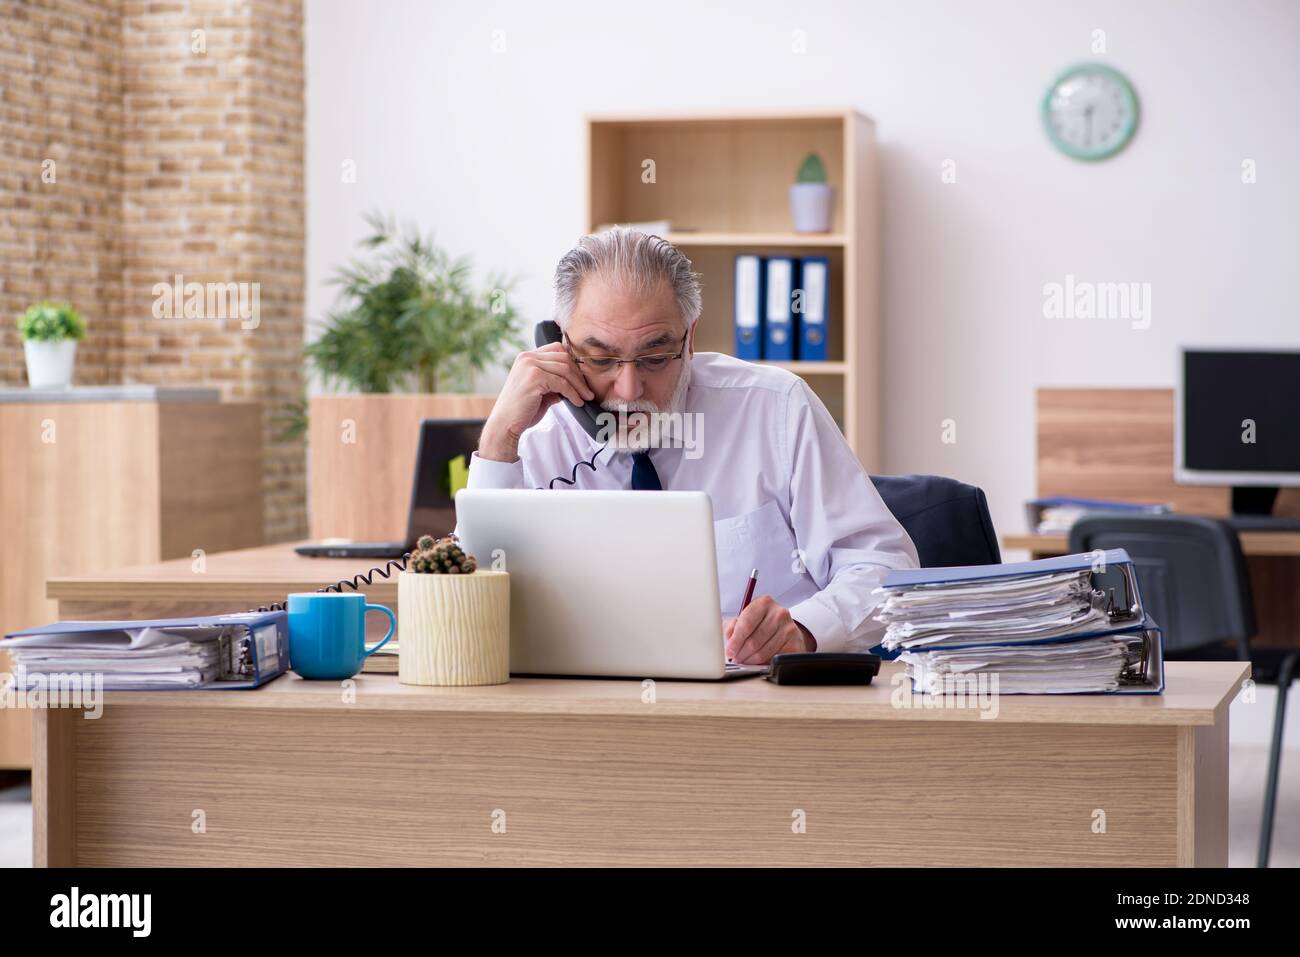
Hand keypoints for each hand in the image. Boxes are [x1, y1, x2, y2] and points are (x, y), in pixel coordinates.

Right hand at [479, 342, 595, 461]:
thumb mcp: (541, 392)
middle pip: (564, 357)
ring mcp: (530, 365)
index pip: (557, 349)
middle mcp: (527, 357)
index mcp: (527, 357)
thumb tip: (576, 383)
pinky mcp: (534, 377)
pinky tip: (577, 402)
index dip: (572, 363)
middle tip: (587, 391)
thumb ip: (555, 383)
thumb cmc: (522, 410)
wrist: (505, 424)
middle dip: (579, 374)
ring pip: (565, 369)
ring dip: (579, 385)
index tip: (581, 379)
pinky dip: (573, 393)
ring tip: (586, 397)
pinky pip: (562, 383)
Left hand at [723, 595, 815, 664]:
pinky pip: (774, 659)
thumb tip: (728, 636)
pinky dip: (763, 664)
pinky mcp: (795, 643)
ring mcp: (789, 628)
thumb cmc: (760, 622)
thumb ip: (732, 625)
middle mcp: (779, 613)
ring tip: (744, 660)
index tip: (729, 651)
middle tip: (735, 658)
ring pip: (763, 652)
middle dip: (741, 653)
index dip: (735, 641)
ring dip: (750, 660)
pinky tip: (758, 661)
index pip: (746, 624)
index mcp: (764, 603)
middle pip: (754, 641)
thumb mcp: (743, 618)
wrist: (784, 627)